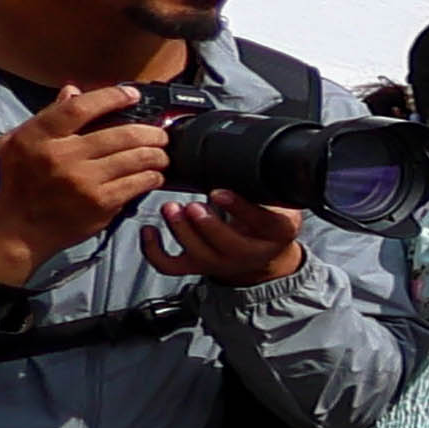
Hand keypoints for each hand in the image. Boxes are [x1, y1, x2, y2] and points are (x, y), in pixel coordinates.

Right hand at [0, 84, 167, 286]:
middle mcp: (62, 156)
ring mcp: (83, 180)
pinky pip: (138, 183)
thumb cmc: (20, 182)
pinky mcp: (101, 202)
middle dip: (151, 132)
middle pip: (121, 134)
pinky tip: (155, 175)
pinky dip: (153, 177)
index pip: (80, 108)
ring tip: (161, 154)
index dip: (112, 97)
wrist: (20, 226)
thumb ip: (48, 116)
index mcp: (39, 137)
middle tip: (160, 134)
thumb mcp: (19, 143)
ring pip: (136, 158)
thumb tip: (73, 91)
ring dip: (157, 155)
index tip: (132, 95)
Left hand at [144, 188, 304, 286]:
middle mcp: (249, 253)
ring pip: (198, 254)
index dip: (239, 208)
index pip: (262, 222)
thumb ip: (265, 187)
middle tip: (191, 205)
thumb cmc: (266, 221)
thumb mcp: (279, 202)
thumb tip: (246, 160)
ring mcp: (220, 261)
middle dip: (206, 224)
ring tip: (170, 208)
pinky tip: (149, 229)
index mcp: (276, 233)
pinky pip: (170, 266)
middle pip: (227, 245)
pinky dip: (153, 250)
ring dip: (181, 230)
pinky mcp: (196, 267)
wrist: (262, 253)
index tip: (219, 192)